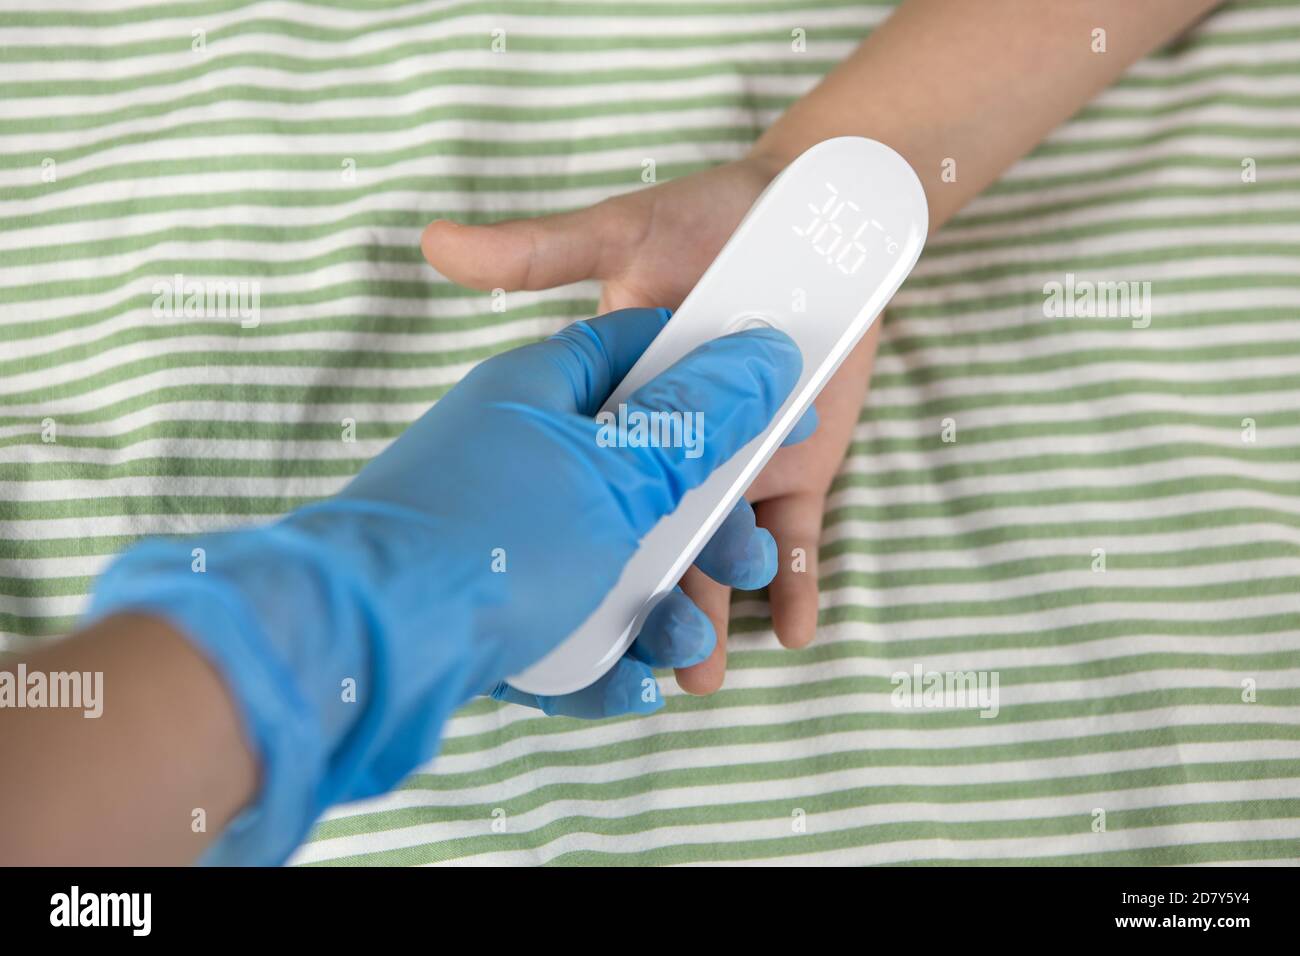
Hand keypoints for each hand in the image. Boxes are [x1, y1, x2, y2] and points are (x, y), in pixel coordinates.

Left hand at [84, 308, 801, 863]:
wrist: (357, 647)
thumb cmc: (489, 535)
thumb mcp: (615, 470)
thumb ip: (698, 417)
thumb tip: (764, 356)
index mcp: (538, 394)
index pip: (636, 351)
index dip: (711, 372)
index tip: (772, 403)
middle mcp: (516, 459)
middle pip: (636, 476)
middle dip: (702, 528)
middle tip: (742, 558)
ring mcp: (496, 539)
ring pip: (604, 564)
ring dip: (660, 610)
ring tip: (694, 650)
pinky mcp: (481, 612)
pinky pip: (560, 627)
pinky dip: (601, 658)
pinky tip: (634, 688)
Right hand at [423, 154, 882, 692]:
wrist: (820, 219)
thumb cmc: (707, 220)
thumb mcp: (619, 237)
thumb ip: (536, 253)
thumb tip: (432, 241)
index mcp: (613, 416)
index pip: (588, 485)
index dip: (573, 541)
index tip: (553, 603)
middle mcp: (664, 457)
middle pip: (650, 538)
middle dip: (644, 603)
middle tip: (634, 662)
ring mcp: (733, 471)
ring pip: (718, 554)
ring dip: (712, 612)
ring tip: (702, 670)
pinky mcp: (798, 473)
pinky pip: (798, 537)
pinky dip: (799, 583)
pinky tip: (794, 630)